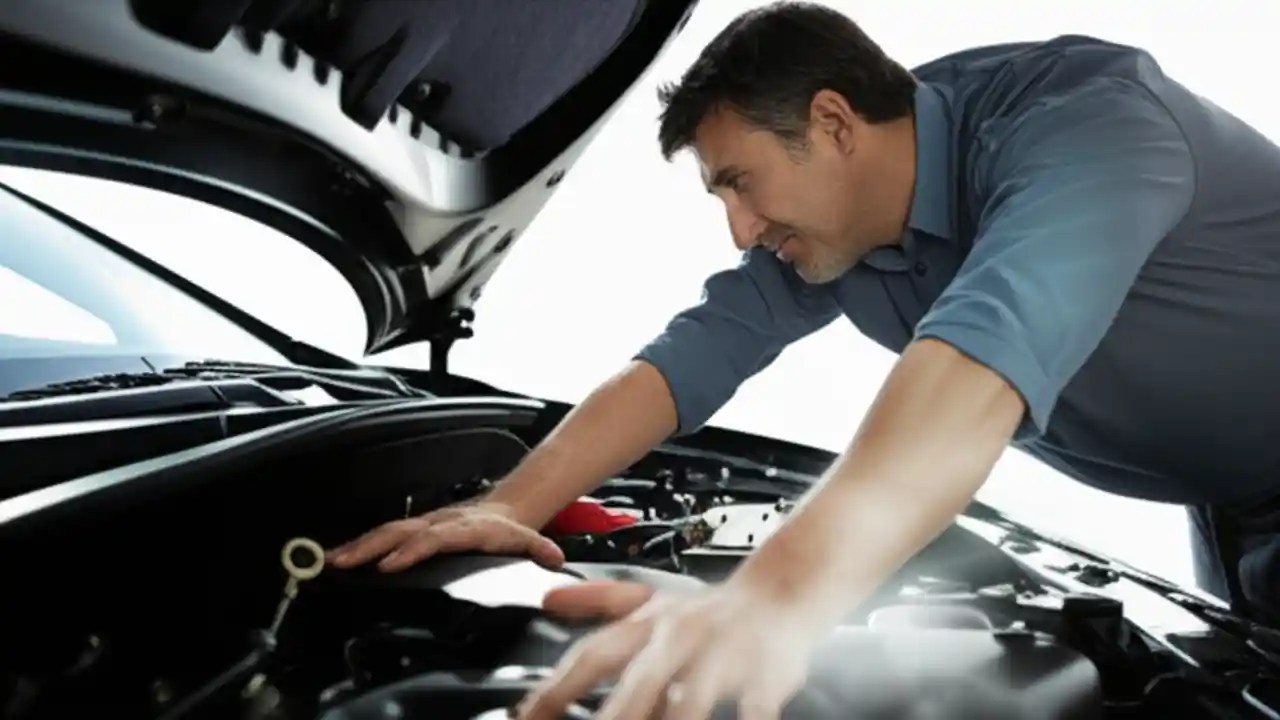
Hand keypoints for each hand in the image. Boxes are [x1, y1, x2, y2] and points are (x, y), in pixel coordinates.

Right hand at [326, 501, 564, 571]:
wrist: (502, 510)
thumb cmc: (507, 532)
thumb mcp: (528, 540)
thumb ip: (540, 550)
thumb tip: (554, 559)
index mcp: (462, 528)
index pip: (434, 538)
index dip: (412, 550)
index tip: (390, 564)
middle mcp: (437, 523)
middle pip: (399, 532)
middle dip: (370, 547)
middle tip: (344, 562)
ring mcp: (422, 525)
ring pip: (385, 532)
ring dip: (357, 546)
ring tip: (330, 561)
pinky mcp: (411, 530)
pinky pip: (380, 536)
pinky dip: (356, 546)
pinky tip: (333, 558)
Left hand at [518, 576, 821, 719]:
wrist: (782, 589)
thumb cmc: (710, 611)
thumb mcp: (650, 601)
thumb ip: (597, 602)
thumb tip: (547, 600)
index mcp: (648, 623)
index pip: (594, 654)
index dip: (558, 687)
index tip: (526, 717)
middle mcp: (681, 636)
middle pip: (640, 682)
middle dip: (615, 717)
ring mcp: (724, 654)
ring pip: (694, 698)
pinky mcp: (767, 673)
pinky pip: (757, 705)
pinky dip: (750, 718)